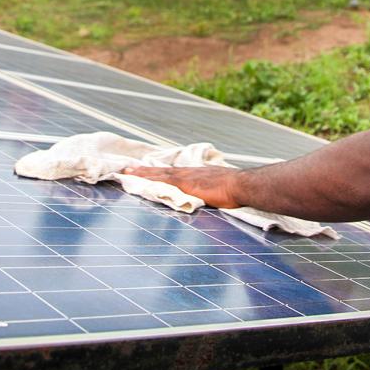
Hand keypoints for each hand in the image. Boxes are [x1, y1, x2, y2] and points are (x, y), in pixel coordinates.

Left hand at [121, 165, 243, 208]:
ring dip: (143, 173)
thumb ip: (212, 194)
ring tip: (127, 172)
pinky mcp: (186, 184)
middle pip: (163, 170)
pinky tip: (139, 179)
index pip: (175, 172)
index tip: (148, 169)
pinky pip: (162, 180)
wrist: (242, 185)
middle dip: (146, 170)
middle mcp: (190, 173)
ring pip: (159, 173)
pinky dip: (149, 178)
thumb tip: (212, 200)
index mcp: (199, 175)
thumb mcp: (222, 191)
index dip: (160, 171)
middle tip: (128, 168)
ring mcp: (187, 177)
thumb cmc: (237, 190)